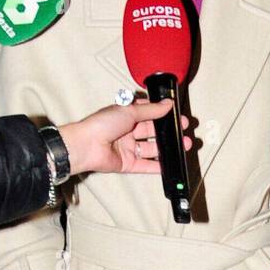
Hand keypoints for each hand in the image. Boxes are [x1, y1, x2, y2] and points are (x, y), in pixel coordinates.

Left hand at [57, 100, 192, 175]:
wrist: (86, 145)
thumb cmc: (101, 124)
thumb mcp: (129, 111)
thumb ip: (151, 110)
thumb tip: (167, 104)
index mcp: (126, 115)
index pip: (148, 113)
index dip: (162, 114)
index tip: (176, 115)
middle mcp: (127, 131)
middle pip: (152, 131)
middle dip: (168, 132)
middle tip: (183, 131)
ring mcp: (127, 148)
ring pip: (152, 149)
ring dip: (167, 148)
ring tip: (183, 146)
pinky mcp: (127, 163)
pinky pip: (145, 165)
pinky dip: (158, 166)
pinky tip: (170, 163)